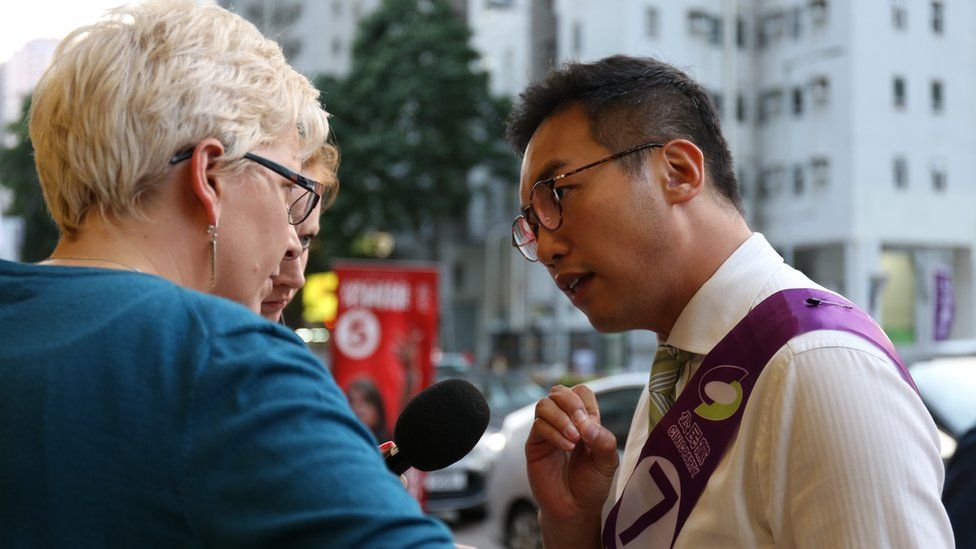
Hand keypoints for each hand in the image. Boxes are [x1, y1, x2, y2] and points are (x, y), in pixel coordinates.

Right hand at [526, 384, 618, 536]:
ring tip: (574, 440)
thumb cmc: (591, 485)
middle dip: (572, 404)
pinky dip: (554, 433)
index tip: (593, 425)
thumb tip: (588, 424)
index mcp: (583, 421)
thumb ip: (604, 440)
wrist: (575, 509)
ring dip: (561, 418)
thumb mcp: (607, 463)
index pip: (580, 393)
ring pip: (544, 404)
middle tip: (582, 427)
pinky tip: (566, 448)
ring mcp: (547, 432)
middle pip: (559, 391)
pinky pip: (538, 425)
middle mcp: (563, 422)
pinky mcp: (534, 445)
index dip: (586, 403)